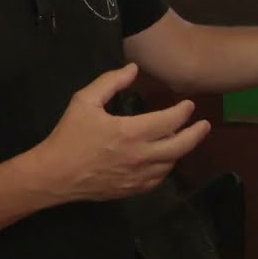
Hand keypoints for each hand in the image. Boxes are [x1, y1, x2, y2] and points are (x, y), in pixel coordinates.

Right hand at [30, 63, 211, 203]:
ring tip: (184, 138)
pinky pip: (158, 179)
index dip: (183, 112)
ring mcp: (137, 176)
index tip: (188, 105)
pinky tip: (165, 159)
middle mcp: (140, 156)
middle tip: (204, 125)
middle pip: (181, 146)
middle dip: (197, 134)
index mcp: (130, 132)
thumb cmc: (69, 136)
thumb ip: (110, 82)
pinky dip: (166, 167)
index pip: (170, 121)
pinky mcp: (132, 190)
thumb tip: (133, 69)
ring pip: (171, 163)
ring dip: (181, 150)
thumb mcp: (84, 101)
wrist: (53, 175)